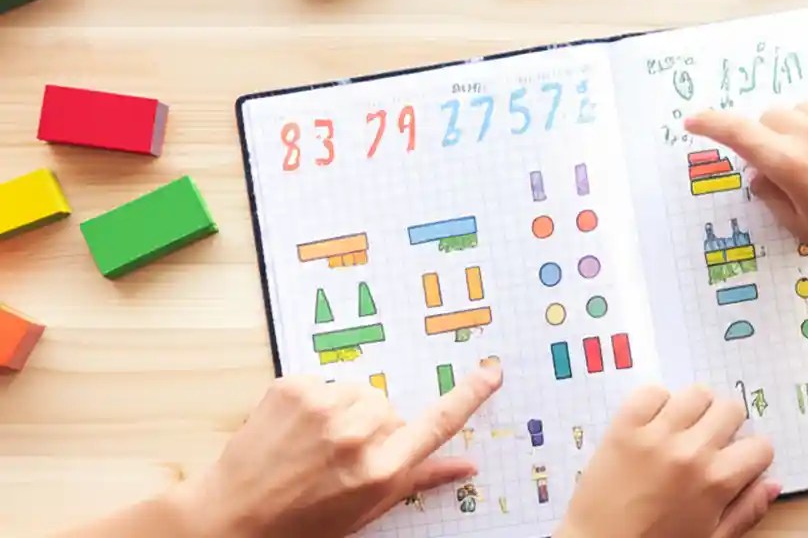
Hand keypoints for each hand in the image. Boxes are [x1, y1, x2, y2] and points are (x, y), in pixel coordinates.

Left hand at [173, 366, 501, 537]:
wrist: (230, 520)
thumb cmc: (302, 524)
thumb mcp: (366, 510)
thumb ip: (418, 481)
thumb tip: (468, 466)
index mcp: (380, 472)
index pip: (437, 425)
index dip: (468, 396)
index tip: (491, 371)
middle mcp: (356, 437)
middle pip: (388, 407)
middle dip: (373, 424)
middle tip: (340, 455)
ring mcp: (322, 408)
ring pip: (356, 391)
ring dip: (342, 410)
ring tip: (312, 444)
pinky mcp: (292, 387)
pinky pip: (321, 382)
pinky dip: (311, 401)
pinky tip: (291, 431)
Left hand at [557, 385, 777, 537]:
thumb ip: (746, 512)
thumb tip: (774, 483)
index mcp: (717, 482)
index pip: (761, 446)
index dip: (753, 456)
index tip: (738, 462)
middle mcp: (691, 451)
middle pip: (732, 409)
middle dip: (728, 426)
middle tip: (710, 443)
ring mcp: (656, 434)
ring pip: (697, 393)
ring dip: (696, 409)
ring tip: (683, 429)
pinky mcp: (624, 426)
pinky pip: (651, 391)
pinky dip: (657, 402)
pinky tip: (653, 423)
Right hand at [686, 104, 807, 293]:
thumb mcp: (804, 227)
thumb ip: (772, 195)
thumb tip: (758, 172)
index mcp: (790, 163)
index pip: (737, 132)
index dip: (710, 124)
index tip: (692, 122)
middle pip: (768, 118)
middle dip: (762, 139)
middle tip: (776, 172)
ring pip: (797, 112)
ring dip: (791, 131)